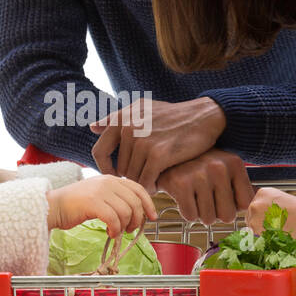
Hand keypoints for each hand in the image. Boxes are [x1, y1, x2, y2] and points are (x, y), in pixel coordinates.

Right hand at [46, 174, 157, 239]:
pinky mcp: (93, 202)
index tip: (152, 217)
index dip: (148, 204)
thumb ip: (116, 199)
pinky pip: (114, 219)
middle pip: (135, 202)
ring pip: (126, 211)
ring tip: (116, 231)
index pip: (138, 189)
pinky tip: (109, 233)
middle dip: (136, 219)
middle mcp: (107, 182)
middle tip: (129, 229)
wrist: (52, 206)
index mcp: (111, 179)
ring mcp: (100, 191)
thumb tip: (135, 213)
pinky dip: (115, 229)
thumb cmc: (74, 205)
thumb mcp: (99, 196)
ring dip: (124, 226)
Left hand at [90, 97, 224, 195]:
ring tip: (154, 177)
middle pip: (119, 168)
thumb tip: (92, 126)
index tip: (113, 174)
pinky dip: (151, 186)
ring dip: (142, 181)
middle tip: (145, 175)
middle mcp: (129, 129)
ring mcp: (143, 142)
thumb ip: (116, 118)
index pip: (99, 151)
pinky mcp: (158, 155)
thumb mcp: (142, 109)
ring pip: (132, 176)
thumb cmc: (172, 115)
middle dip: (130, 175)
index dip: (103, 167)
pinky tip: (158, 183)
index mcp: (122, 119)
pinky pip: (146, 181)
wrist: (203, 117)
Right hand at [154, 148, 255, 224]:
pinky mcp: (180, 184)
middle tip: (205, 196)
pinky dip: (187, 211)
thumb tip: (261, 206)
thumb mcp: (224, 169)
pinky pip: (191, 216)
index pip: (245, 205)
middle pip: (227, 216)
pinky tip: (184, 196)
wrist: (165, 157)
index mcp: (234, 163)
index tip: (223, 196)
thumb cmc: (199, 166)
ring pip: (208, 219)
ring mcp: (199, 174)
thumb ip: (241, 187)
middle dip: (215, 212)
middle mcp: (219, 167)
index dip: (233, 206)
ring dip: (200, 212)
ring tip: (194, 194)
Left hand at [245, 187, 295, 237]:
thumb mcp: (283, 200)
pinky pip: (255, 237)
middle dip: (260, 224)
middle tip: (275, 228)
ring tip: (277, 232)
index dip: (263, 216)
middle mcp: (256, 202)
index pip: (255, 207)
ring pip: (252, 228)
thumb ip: (270, 205)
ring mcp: (254, 216)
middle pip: (251, 217)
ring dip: (261, 232)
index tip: (271, 220)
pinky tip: (276, 237)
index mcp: (262, 193)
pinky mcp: (256, 229)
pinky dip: (263, 239)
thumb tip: (264, 216)